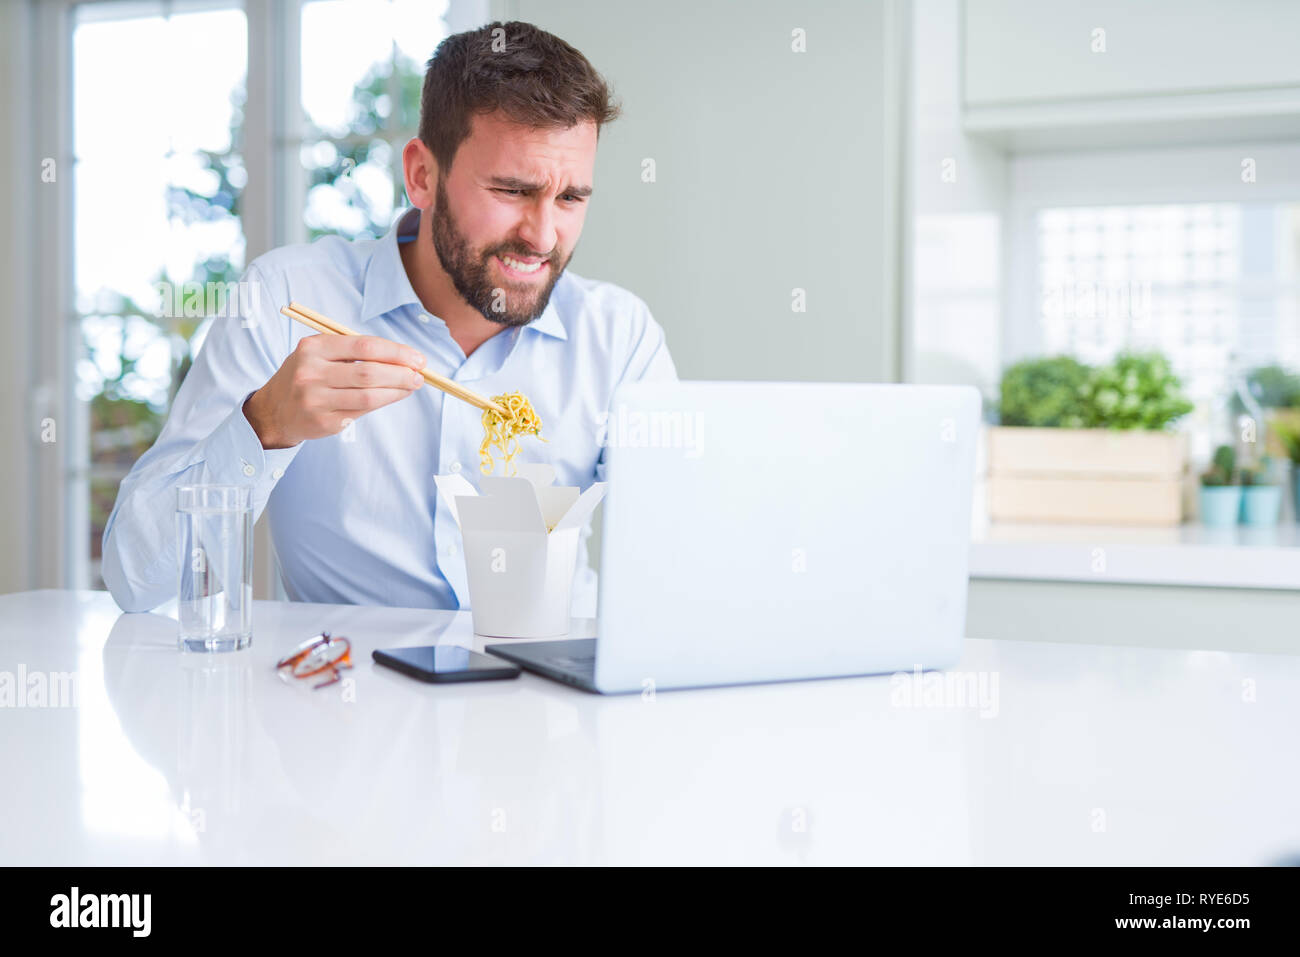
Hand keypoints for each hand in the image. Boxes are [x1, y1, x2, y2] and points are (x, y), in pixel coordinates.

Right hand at [243, 334, 426, 448]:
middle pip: (369, 372)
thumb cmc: (306, 376)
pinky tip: (393, 396)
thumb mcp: (319, 354)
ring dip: (397, 391)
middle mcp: (311, 373)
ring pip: (368, 396)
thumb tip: (402, 358)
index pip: (364, 346)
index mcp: (313, 348)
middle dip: (401, 373)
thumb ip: (353, 352)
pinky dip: (382, 402)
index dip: (396, 352)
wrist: (274, 411)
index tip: (416, 357)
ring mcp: (315, 400)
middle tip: (420, 374)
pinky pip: (361, 413)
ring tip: (412, 386)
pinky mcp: (323, 422)